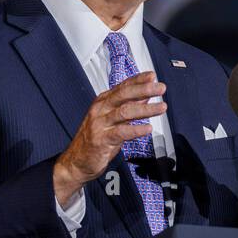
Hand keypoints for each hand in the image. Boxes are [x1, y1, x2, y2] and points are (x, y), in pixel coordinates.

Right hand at [53, 71, 166, 206]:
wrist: (76, 162)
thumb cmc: (95, 140)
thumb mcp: (113, 119)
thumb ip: (129, 106)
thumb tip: (145, 95)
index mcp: (103, 102)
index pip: (122, 86)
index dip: (138, 80)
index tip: (152, 76)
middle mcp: (100, 109)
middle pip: (123, 95)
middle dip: (144, 89)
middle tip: (160, 88)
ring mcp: (100, 124)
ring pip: (124, 111)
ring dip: (145, 109)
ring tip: (161, 107)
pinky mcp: (101, 139)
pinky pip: (121, 132)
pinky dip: (136, 129)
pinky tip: (147, 128)